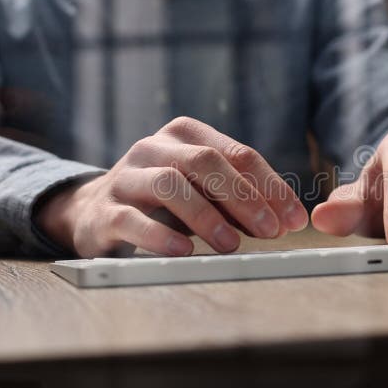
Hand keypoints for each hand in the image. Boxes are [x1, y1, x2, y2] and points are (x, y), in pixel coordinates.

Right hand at [35, 117, 308, 257]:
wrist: (93, 211)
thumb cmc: (163, 201)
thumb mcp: (203, 191)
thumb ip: (238, 199)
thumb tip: (284, 220)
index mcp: (186, 135)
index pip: (238, 155)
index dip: (271, 187)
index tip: (294, 220)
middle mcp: (154, 147)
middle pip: (206, 163)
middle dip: (244, 197)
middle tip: (270, 230)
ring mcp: (126, 176)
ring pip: (169, 184)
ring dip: (206, 216)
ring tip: (232, 246)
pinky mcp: (104, 211)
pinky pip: (133, 219)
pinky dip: (161, 236)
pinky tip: (183, 251)